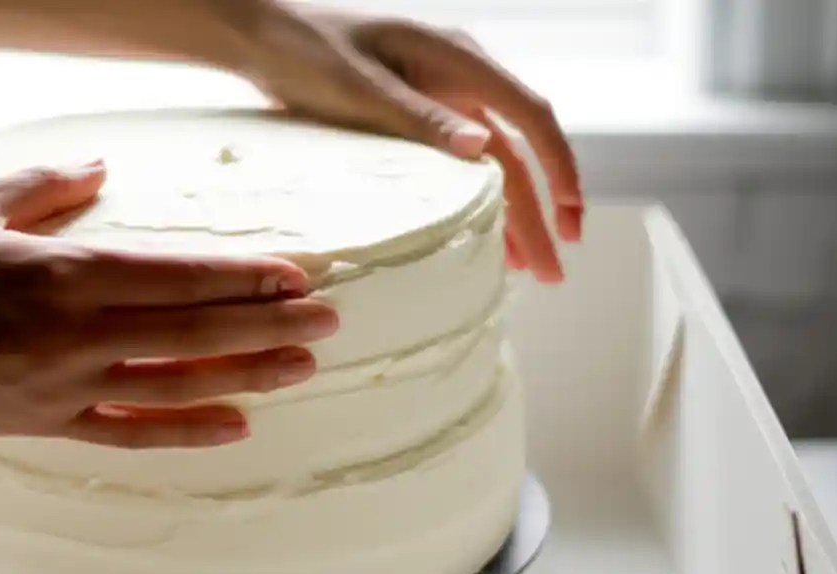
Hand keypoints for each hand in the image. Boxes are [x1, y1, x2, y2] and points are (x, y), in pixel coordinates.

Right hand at [0, 161, 337, 447]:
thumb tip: (100, 166)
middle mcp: (77, 334)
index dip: (243, 275)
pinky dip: (185, 432)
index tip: (296, 274)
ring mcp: (66, 386)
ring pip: (175, 384)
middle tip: (328, 320)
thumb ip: (47, 185)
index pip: (177, 275)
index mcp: (65, 273)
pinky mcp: (48, 423)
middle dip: (268, 324)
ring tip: (301, 368)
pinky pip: (130, 433)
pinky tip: (234, 426)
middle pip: (193, 331)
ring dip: (244, 375)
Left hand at [231, 2, 583, 281]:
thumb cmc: (308, 51)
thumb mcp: (360, 86)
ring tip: (529, 271)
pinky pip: (461, 168)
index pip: (529, 112)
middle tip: (554, 270)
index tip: (571, 213)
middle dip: (540, 211)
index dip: (558, 164)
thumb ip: (418, 115)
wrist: (266, 39)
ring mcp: (442, 101)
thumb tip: (480, 147)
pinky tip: (485, 239)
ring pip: (493, 165)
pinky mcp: (419, 122)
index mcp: (456, 58)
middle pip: (516, 151)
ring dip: (513, 215)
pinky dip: (477, 205)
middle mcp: (460, 79)